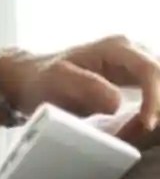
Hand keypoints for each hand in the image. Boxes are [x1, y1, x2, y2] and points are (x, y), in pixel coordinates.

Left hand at [0, 35, 159, 147]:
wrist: (31, 78)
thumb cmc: (42, 78)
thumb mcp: (57, 81)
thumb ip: (87, 87)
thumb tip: (116, 103)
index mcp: (115, 48)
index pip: (149, 71)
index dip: (154, 99)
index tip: (146, 124)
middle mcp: (131, 51)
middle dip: (159, 106)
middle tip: (143, 131)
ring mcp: (136, 64)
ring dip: (157, 109)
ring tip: (138, 130)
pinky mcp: (135, 79)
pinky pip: (156, 94)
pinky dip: (153, 110)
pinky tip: (142, 125)